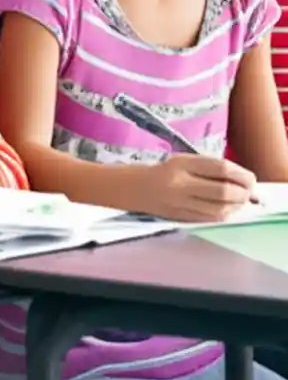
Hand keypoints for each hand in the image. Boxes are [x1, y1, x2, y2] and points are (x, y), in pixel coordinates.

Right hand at [132, 155, 256, 222]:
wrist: (130, 188)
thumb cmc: (159, 171)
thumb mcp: (182, 160)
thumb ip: (209, 168)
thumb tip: (241, 179)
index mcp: (180, 164)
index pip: (220, 168)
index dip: (241, 175)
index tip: (250, 178)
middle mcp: (179, 184)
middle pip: (223, 191)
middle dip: (242, 193)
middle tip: (248, 192)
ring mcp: (179, 203)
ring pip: (219, 208)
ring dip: (236, 206)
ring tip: (239, 201)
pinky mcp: (179, 217)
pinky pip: (209, 218)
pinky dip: (224, 214)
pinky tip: (226, 209)